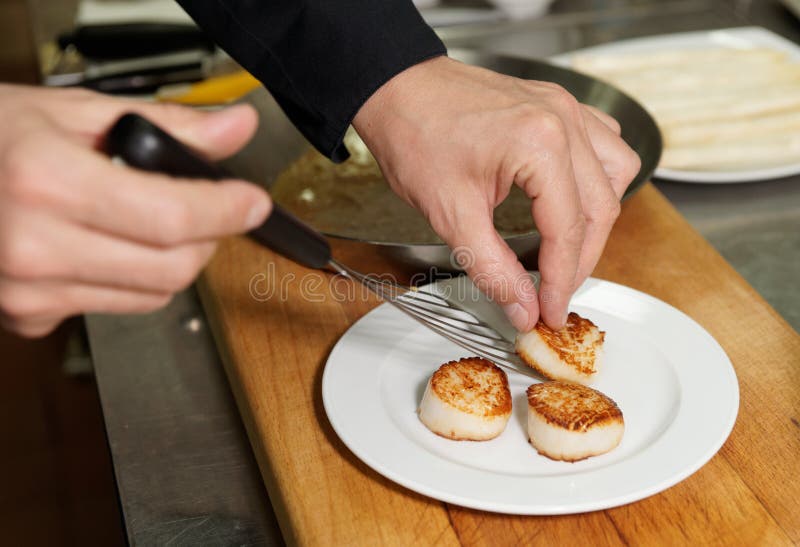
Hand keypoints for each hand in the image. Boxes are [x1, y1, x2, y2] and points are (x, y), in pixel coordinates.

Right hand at [0, 85, 270, 336]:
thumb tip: (233, 128)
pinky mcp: (27, 318)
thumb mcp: (74, 113)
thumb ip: (167, 126)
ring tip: (149, 219)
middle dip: (207, 237)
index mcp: (46, 183)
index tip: (252, 202)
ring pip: (152, 295)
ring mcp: (28, 292)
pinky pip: (115, 306)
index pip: (172, 217)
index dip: (227, 210)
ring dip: (173, 259)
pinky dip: (132, 277)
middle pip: (173, 268)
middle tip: (206, 207)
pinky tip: (106, 243)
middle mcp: (33, 247)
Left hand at [353, 56, 639, 330]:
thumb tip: (524, 309)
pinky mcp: (556, 104)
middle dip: (580, 259)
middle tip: (554, 293)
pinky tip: (572, 198)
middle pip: (601, 206)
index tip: (549, 311)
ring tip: (568, 251)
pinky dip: (596, 178)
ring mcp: (565, 107)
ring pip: (616, 172)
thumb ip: (493, 270)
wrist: (395, 89)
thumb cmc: (414, 137)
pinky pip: (603, 143)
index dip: (562, 281)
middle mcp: (564, 120)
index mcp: (541, 144)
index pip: (569, 229)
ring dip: (597, 218)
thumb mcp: (451, 215)